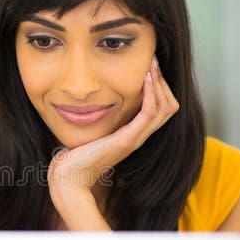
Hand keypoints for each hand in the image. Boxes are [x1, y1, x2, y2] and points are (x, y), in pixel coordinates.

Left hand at [47, 54, 179, 204]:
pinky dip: (151, 94)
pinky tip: (145, 79)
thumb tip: (92, 101)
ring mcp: (135, 139)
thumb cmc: (75, 156)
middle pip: (169, 106)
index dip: (161, 87)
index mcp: (133, 134)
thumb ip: (98, 118)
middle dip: (164, 81)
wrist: (69, 179)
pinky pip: (149, 114)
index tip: (150, 66)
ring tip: (152, 65)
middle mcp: (138, 136)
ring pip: (165, 108)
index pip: (161, 108)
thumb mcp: (92, 131)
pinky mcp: (126, 140)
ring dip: (160, 83)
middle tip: (154, 60)